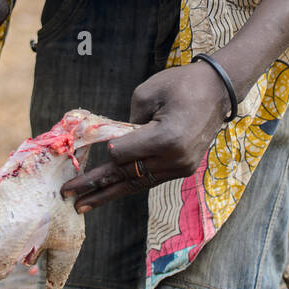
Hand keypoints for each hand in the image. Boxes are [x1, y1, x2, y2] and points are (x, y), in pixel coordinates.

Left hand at [61, 61, 230, 211]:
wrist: (219, 90)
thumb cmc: (181, 84)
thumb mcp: (148, 93)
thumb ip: (127, 121)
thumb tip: (114, 145)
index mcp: (166, 139)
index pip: (123, 154)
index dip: (106, 152)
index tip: (85, 153)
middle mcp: (175, 159)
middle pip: (127, 175)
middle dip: (96, 185)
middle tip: (68, 194)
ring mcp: (181, 168)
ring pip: (138, 183)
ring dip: (109, 193)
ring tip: (83, 205)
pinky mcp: (184, 169)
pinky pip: (150, 179)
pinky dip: (129, 185)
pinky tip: (109, 193)